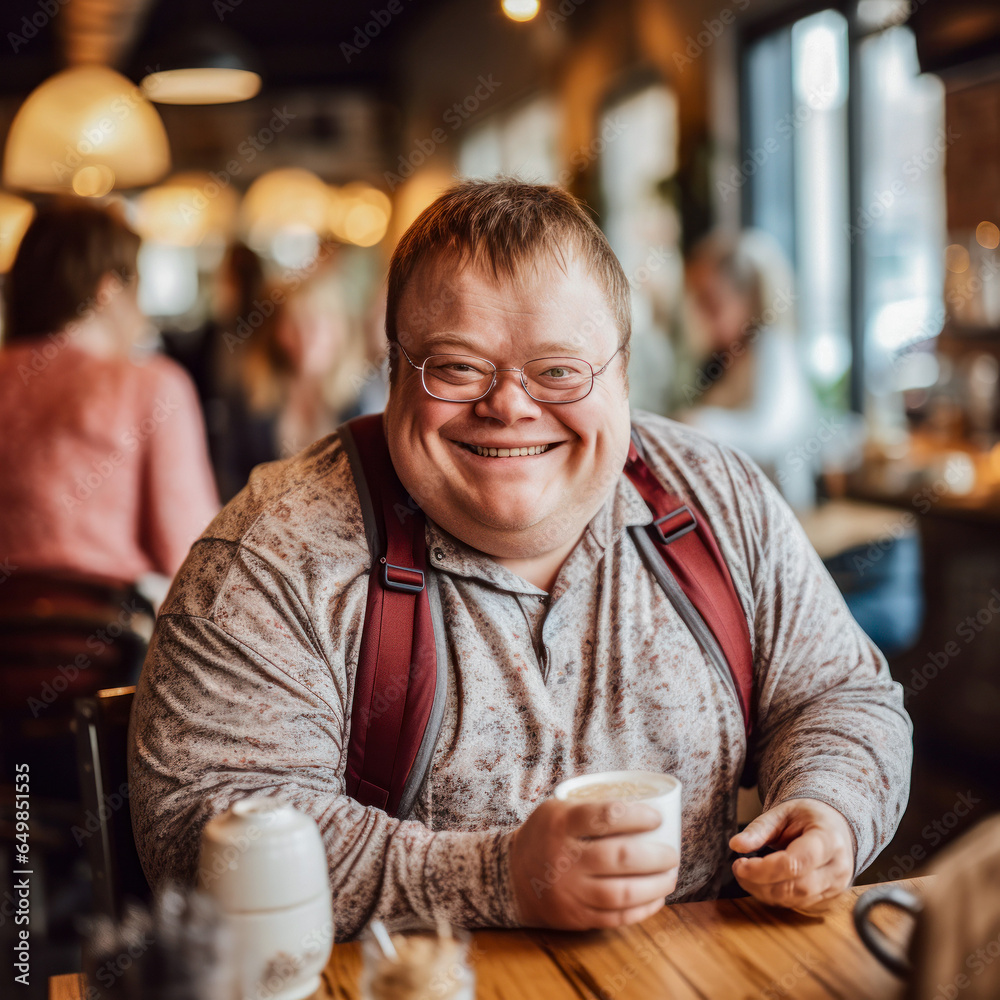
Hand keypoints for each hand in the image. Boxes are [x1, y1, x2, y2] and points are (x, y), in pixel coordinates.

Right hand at [508, 798, 679, 929]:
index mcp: (561, 823)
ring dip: (655, 885)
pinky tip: (656, 899)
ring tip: (671, 876)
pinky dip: (642, 909)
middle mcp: (565, 857)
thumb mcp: (557, 809)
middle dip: (656, 856)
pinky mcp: (576, 916)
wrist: (511, 875)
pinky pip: (616, 917)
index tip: (657, 818)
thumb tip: (646, 801)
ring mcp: (570, 890)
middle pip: (619, 857)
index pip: (605, 816)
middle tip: (672, 853)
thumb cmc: (546, 835)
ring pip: (622, 892)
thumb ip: (592, 806)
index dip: (638, 816)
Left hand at [729, 797, 855, 912]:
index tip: (739, 864)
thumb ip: (759, 828)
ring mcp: (836, 887)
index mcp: (828, 840)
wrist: (834, 826)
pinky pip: (798, 905)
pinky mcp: (829, 898)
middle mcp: (838, 868)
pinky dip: (775, 897)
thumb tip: (736, 844)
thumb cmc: (808, 817)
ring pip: (796, 901)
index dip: (763, 869)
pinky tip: (763, 882)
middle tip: (738, 869)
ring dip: (764, 892)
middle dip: (760, 884)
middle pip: (796, 888)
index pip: (796, 864)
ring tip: (747, 874)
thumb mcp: (782, 812)